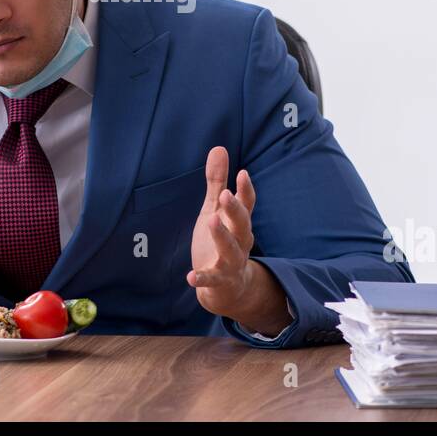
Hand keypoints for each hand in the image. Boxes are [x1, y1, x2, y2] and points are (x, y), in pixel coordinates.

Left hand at [186, 146, 257, 317]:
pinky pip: (211, 279)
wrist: (229, 288)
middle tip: (225, 194)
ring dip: (222, 235)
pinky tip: (190, 276)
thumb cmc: (221, 241)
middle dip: (235, 209)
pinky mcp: (218, 280)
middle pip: (242, 224)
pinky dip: (202, 278)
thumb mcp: (215, 209)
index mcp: (239, 223)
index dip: (245, 189)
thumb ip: (217, 182)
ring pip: (230, 249)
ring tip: (211, 220)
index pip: (246, 204)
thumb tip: (219, 147)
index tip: (242, 173)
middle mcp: (240, 241)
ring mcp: (231, 262)